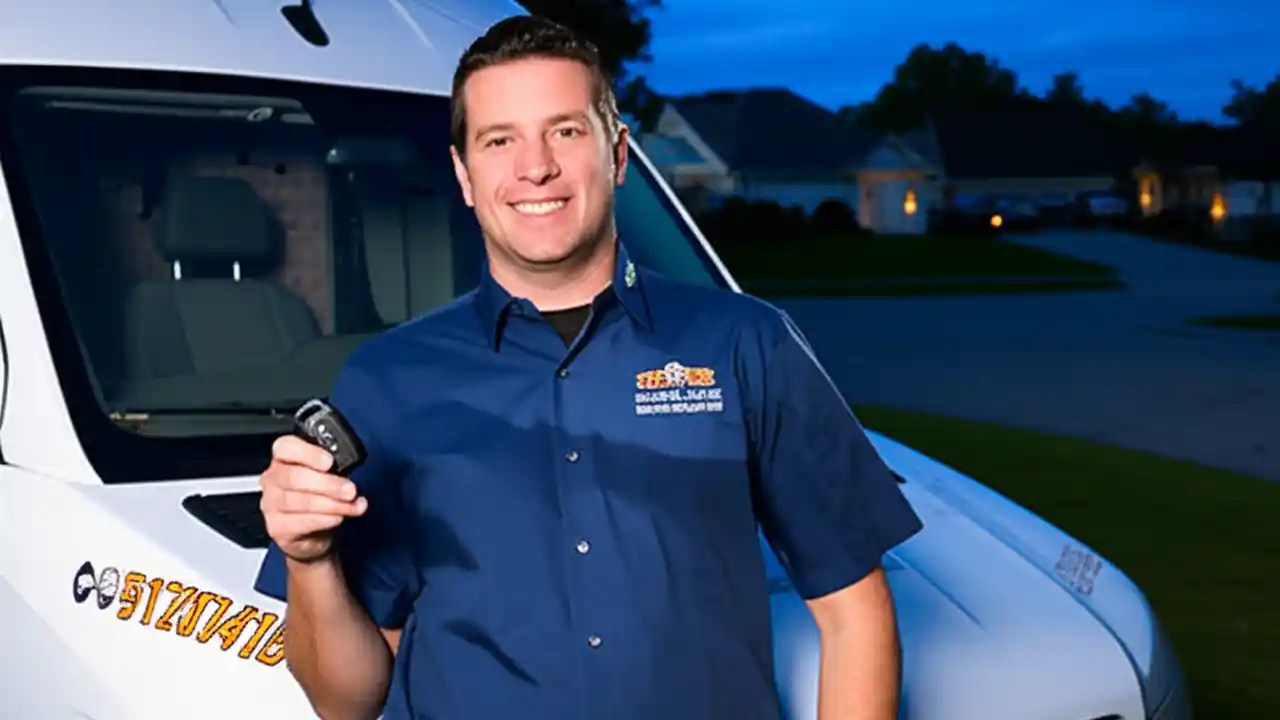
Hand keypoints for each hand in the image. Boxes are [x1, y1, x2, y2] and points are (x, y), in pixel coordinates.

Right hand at [260, 434, 367, 562]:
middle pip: (294, 477)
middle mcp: (273, 479)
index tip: (330, 462)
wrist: (314, 534)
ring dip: (332, 504)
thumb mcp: (328, 476)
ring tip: (351, 507)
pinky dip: (324, 520)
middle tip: (350, 491)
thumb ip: (333, 468)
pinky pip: (300, 522)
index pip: (286, 447)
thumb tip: (350, 468)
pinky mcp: (277, 528)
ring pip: (299, 501)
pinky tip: (337, 518)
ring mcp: (271, 504)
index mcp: (284, 459)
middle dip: (328, 484)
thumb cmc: (320, 497)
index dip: (309, 454)